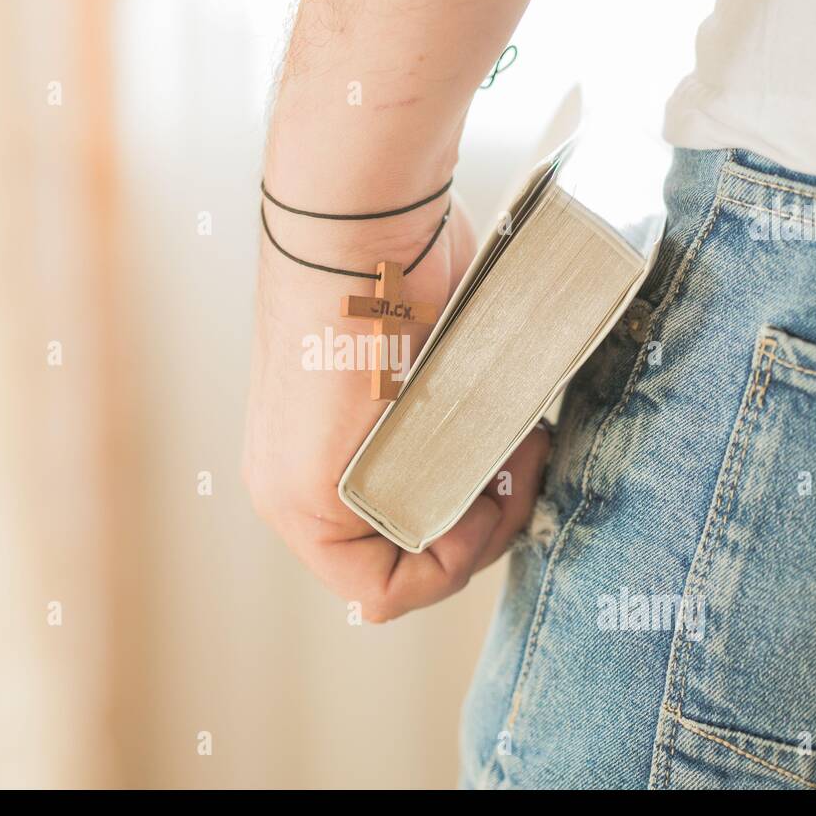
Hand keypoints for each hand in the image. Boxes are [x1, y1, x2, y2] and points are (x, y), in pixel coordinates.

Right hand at [243, 192, 550, 621]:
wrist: (360, 223)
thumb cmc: (348, 333)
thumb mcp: (347, 464)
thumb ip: (385, 526)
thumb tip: (429, 558)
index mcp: (298, 505)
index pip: (382, 591)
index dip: (449, 566)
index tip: (491, 506)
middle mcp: (315, 481)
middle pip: (408, 550)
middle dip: (474, 521)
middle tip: (518, 471)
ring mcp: (352, 436)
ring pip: (429, 502)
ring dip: (478, 485)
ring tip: (517, 442)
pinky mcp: (387, 396)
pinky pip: (435, 453)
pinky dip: (473, 448)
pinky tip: (505, 418)